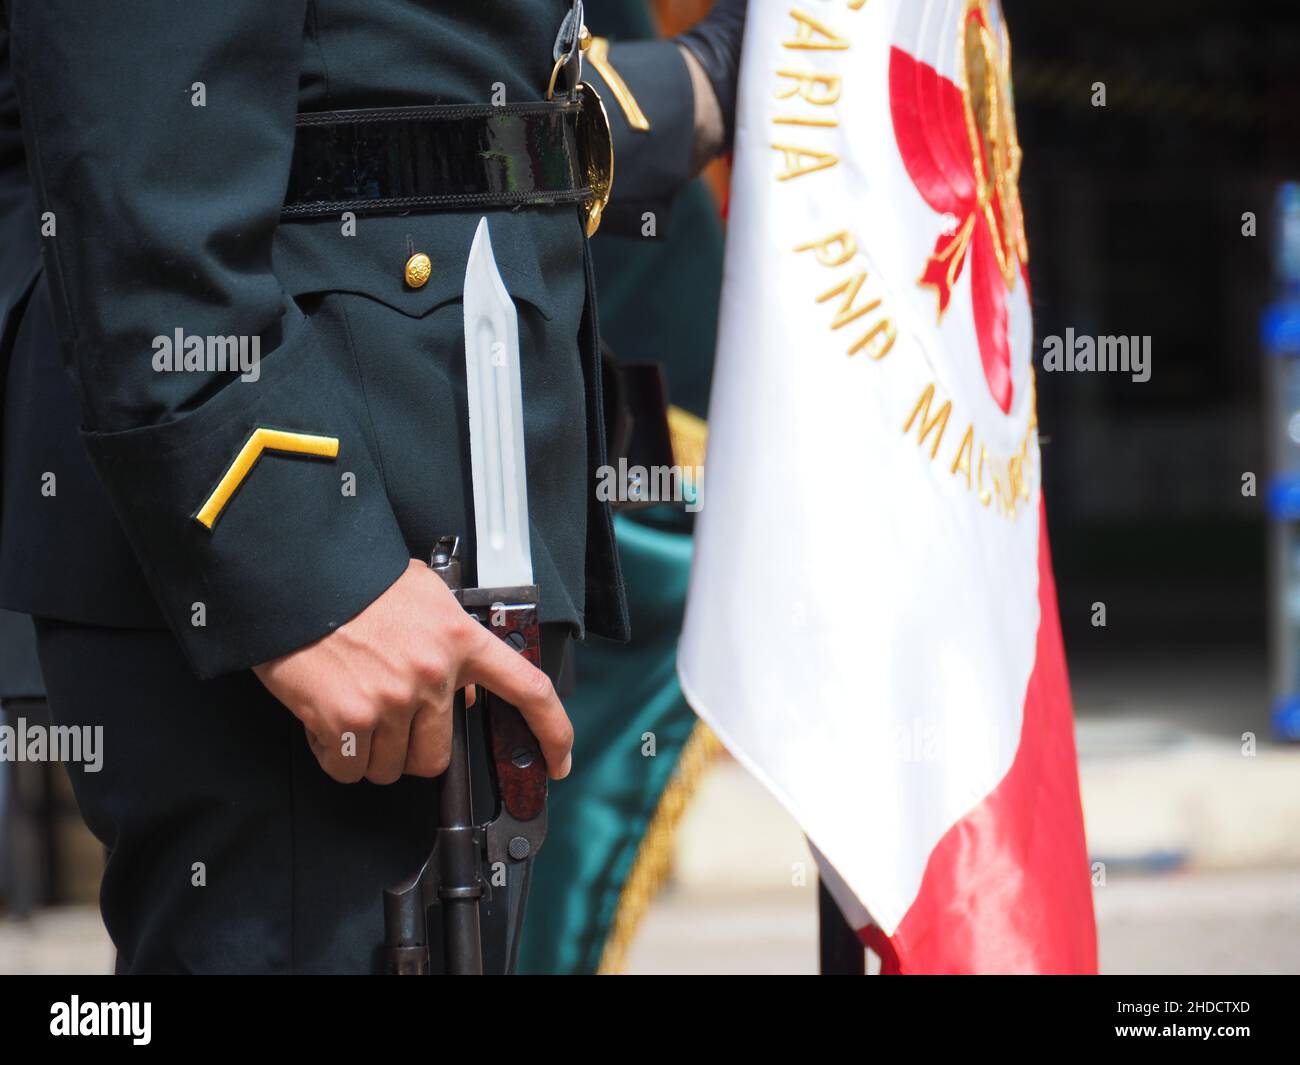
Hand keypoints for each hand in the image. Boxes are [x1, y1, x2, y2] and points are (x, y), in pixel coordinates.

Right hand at [252, 560, 572, 784]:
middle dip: (412, 749)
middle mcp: (433, 675)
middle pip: (439, 756)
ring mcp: (392, 700)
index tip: (559, 759)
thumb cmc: (355, 579)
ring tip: (351, 706)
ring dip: (370, 752)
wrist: (299, 573)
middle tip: (387, 720)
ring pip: (390, 767)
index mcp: (460, 640)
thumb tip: (462, 685)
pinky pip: (347, 768)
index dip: (552, 732)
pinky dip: (335, 755)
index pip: (528, 690)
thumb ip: (451, 641)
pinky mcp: (348, 720)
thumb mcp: (426, 596)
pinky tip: (326, 717)